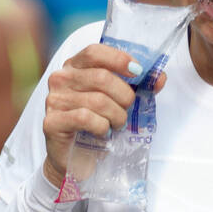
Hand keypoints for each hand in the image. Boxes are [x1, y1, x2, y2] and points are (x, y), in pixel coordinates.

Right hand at [42, 45, 167, 187]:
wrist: (76, 159)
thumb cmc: (97, 126)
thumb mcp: (118, 102)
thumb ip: (137, 87)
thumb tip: (160, 77)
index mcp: (75, 67)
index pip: (95, 52)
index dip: (119, 59)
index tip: (137, 72)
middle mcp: (61, 79)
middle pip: (101, 77)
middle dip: (124, 96)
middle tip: (128, 110)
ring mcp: (54, 100)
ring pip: (97, 100)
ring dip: (116, 116)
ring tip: (118, 125)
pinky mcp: (52, 122)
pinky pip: (85, 117)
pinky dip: (102, 126)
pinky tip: (104, 133)